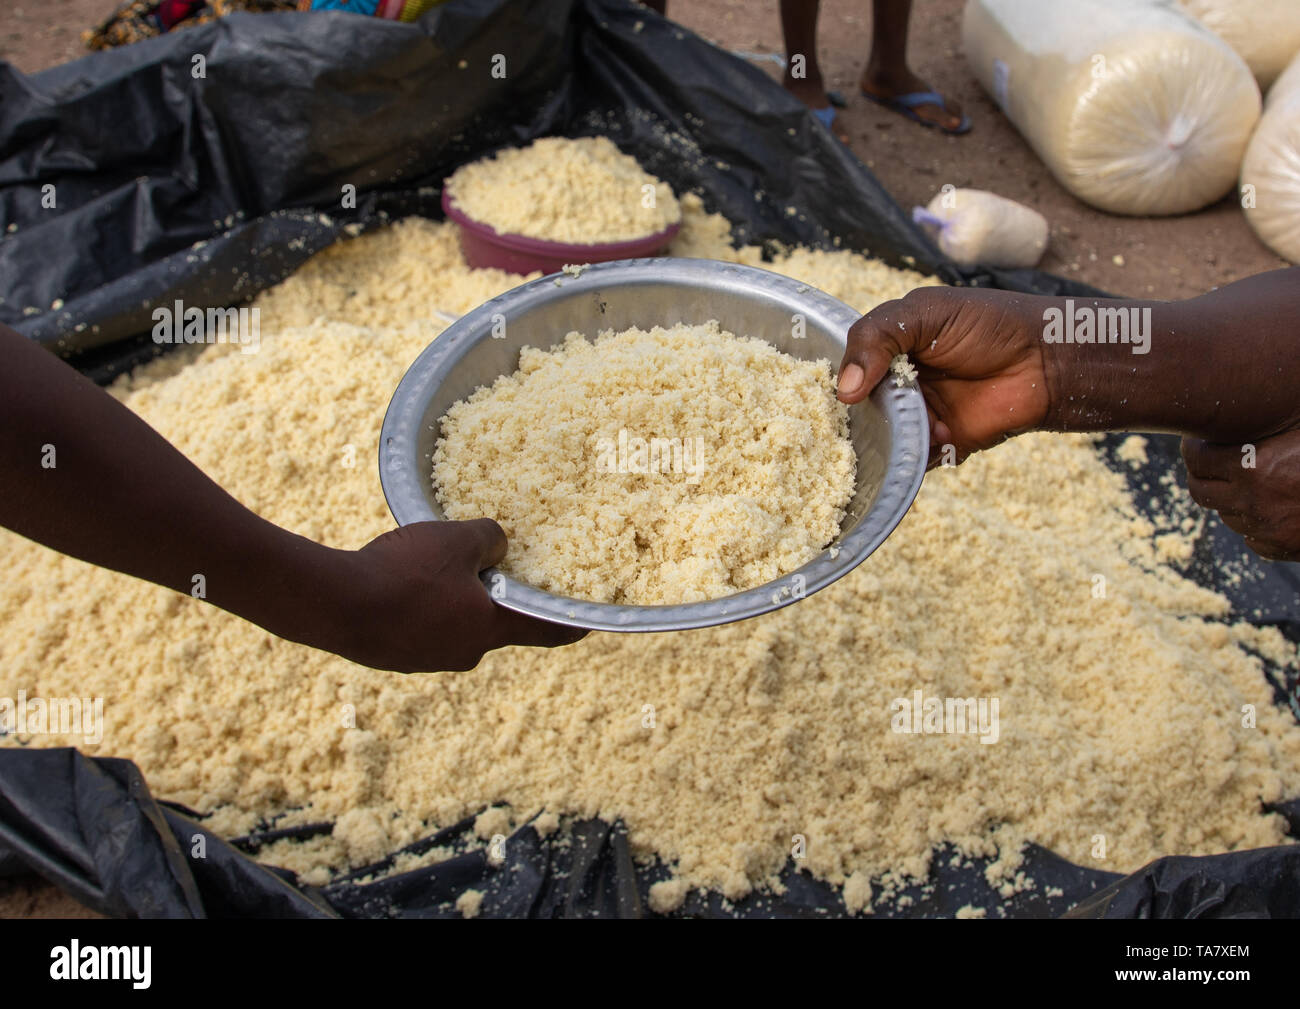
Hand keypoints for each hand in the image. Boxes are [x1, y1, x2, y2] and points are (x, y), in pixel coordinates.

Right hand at [310, 519, 585, 672]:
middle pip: (495, 623)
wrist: (335, 604)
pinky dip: (422, 605)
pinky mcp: (394, 655)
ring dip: (455, 599)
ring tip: (438, 566)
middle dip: (497, 597)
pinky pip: (421, 626)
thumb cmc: (404, 572)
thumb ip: (489, 539)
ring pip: (454, 623)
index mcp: (489, 630)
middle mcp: (463, 653)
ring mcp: (426, 659)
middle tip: (492, 569)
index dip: (571, 624)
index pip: (547, 631)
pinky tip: (404, 580)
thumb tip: (497, 544)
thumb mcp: (456, 539)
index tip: (590, 623)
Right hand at [836, 287, 1048, 464]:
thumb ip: (877, 337)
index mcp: (887, 349)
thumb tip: (845, 389)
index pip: (845, 368)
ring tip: (910, 421)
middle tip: (867, 409)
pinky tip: (941, 432)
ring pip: (880, 438)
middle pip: (857, 409)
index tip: (822, 392)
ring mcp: (916, 418)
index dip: (833, 379)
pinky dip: (916, 453)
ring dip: (890, 435)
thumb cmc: (989, 325)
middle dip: (857, 414)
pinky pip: (910, 460)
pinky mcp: (937, 446)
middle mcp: (896, 385)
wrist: (1045, 361)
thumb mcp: (924, 313)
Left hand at [1182, 430, 1299, 561]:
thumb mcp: (1298, 431)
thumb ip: (1272, 424)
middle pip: (1198, 490)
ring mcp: (1263, 527)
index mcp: (1253, 464)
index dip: (1194, 447)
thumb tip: (1244, 398)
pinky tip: (1274, 506)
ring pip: (1225, 513)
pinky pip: (1251, 535)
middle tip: (1210, 462)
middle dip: (1202, 475)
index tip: (1197, 441)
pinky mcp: (1278, 548)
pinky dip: (1255, 522)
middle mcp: (1251, 499)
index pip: (1196, 458)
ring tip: (1250, 482)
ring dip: (1231, 499)